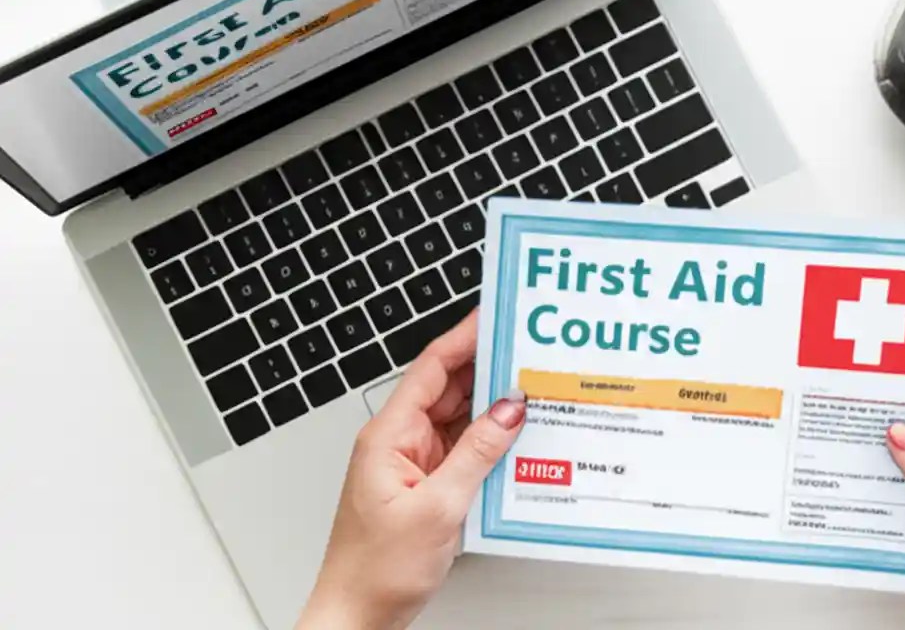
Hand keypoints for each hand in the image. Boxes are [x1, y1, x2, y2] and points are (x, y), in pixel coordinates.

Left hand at [297, 312, 525, 629]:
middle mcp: (401, 442)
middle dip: (490, 367)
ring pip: (462, 418)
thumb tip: (509, 410)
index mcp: (389, 435)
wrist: (358, 616)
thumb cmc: (376, 570)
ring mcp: (416, 463)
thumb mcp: (438, 507)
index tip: (496, 316)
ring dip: (495, 405)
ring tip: (534, 388)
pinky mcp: (429, 485)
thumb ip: (478, 453)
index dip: (465, 337)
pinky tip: (519, 437)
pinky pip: (465, 449)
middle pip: (450, 387)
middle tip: (530, 350)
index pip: (432, 368)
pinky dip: (492, 440)